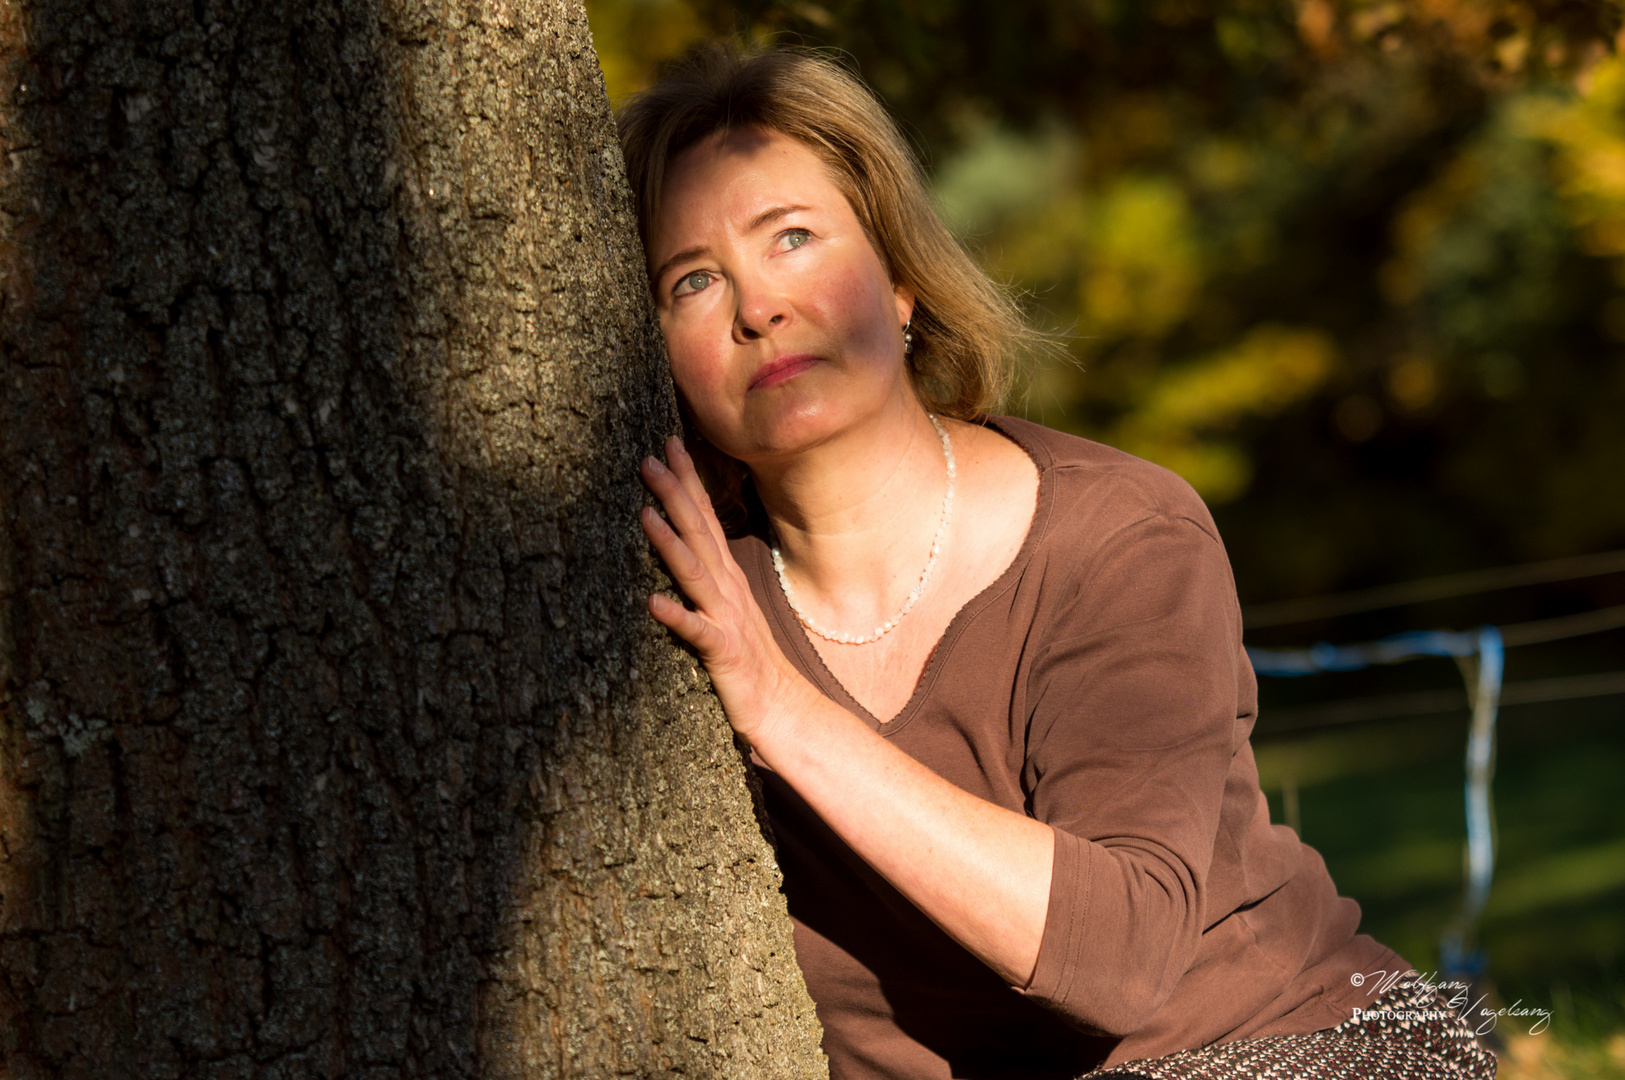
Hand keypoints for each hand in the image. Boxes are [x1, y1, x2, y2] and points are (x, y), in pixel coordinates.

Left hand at [639, 437, 806, 743]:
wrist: (781, 707)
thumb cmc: (745, 658)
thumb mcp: (724, 607)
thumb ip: (704, 575)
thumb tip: (682, 541)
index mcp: (726, 576)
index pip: (706, 518)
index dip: (688, 481)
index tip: (668, 444)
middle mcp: (727, 589)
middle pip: (699, 533)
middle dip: (676, 494)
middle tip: (649, 459)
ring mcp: (726, 618)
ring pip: (695, 573)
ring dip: (670, 543)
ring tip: (645, 515)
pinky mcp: (722, 652)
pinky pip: (696, 632)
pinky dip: (676, 615)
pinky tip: (653, 602)